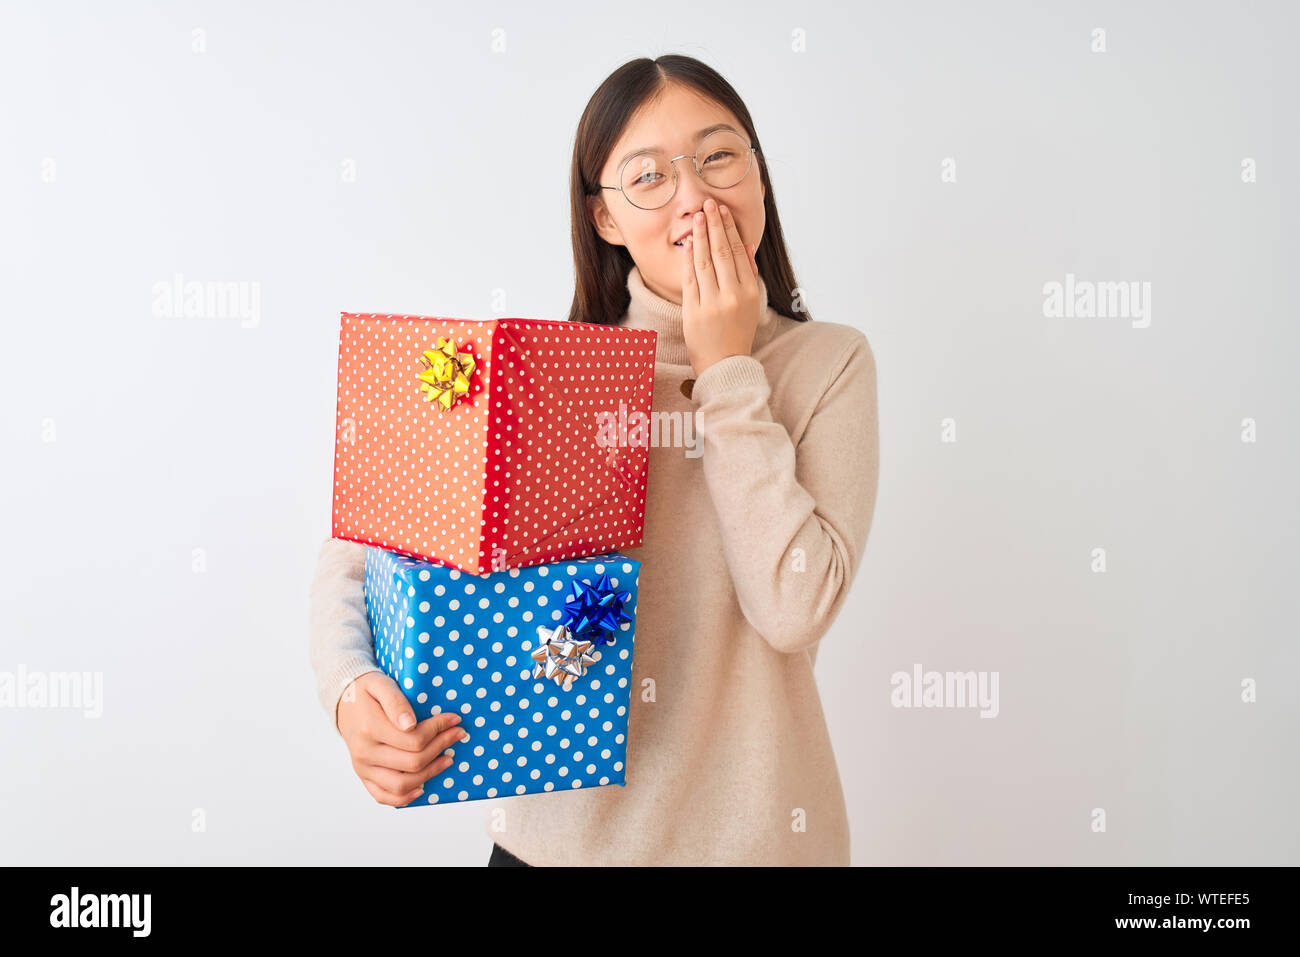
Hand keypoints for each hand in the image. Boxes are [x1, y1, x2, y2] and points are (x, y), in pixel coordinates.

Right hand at [336, 671, 465, 806]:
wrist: (344, 702)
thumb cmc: (367, 691)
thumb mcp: (381, 684)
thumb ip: (396, 702)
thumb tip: (410, 725)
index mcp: (369, 728)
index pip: (413, 739)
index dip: (439, 730)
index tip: (454, 719)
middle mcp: (364, 752)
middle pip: (412, 762)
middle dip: (441, 747)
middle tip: (457, 734)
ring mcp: (362, 767)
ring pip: (402, 783)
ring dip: (431, 773)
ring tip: (448, 759)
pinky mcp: (363, 776)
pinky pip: (383, 796)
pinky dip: (405, 797)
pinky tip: (423, 787)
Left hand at [680, 197, 761, 376]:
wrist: (724, 365)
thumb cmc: (737, 333)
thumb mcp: (751, 304)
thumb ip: (748, 273)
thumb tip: (746, 243)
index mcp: (749, 293)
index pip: (739, 253)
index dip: (730, 229)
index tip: (723, 211)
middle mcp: (732, 296)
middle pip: (722, 252)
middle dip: (715, 225)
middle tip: (709, 204)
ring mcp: (712, 304)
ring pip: (705, 262)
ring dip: (701, 236)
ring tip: (697, 216)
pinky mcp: (694, 311)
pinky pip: (690, 279)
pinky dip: (689, 259)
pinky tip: (688, 243)